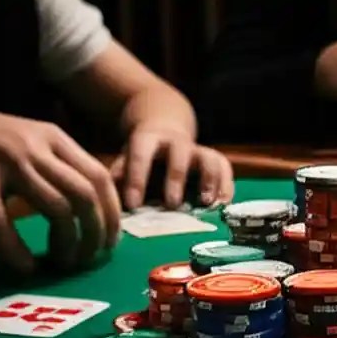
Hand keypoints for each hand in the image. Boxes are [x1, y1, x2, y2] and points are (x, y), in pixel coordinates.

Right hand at [0, 107, 119, 273]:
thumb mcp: (27, 145)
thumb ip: (59, 167)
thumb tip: (96, 210)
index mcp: (53, 137)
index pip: (100, 177)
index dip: (112, 215)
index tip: (109, 243)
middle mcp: (34, 145)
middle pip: (86, 196)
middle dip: (95, 234)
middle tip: (87, 258)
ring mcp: (5, 161)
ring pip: (58, 209)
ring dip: (66, 244)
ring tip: (61, 263)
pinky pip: (3, 225)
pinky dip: (17, 253)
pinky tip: (24, 268)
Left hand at [110, 123, 234, 209]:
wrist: (165, 131)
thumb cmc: (142, 156)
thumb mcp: (125, 159)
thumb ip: (119, 177)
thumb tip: (109, 202)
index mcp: (148, 139)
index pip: (141, 155)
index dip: (137, 179)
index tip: (133, 205)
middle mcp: (176, 141)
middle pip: (179, 155)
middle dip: (176, 179)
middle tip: (172, 204)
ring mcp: (198, 149)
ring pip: (209, 159)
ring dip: (209, 181)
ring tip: (206, 204)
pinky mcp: (215, 158)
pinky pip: (225, 169)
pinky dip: (226, 187)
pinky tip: (222, 206)